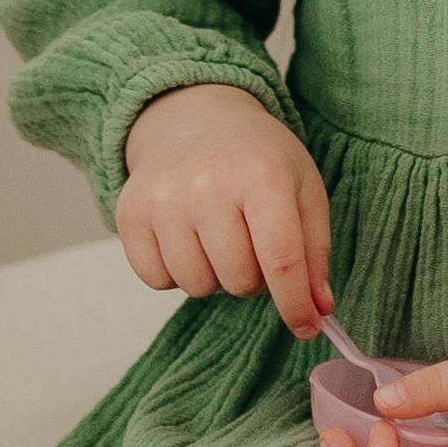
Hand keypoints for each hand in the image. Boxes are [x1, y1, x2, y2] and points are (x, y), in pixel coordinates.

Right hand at [117, 83, 335, 338]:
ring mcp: (162, 200)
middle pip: (238, 281)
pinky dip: (176, 273)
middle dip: (253, 279)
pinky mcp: (130, 213)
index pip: (282, 261)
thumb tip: (317, 310)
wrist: (193, 118)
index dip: (296, 305)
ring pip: (196, 286)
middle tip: (252, 248)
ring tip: (218, 241)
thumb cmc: (257, 158)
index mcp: (261, 176)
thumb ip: (314, 252)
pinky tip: (187, 241)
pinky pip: (156, 280)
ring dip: (214, 277)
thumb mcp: (302, 189)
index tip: (306, 329)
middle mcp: (206, 185)